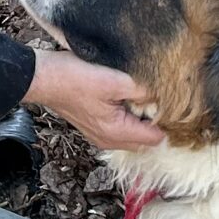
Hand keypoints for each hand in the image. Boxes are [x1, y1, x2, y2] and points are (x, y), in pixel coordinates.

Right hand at [24, 47, 162, 150]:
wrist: (43, 77)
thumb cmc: (75, 78)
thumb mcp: (114, 80)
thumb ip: (143, 90)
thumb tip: (165, 95)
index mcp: (117, 132)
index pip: (157, 138)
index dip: (169, 122)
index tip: (175, 102)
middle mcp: (109, 141)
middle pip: (146, 140)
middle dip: (156, 122)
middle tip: (162, 98)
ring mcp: (100, 135)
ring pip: (133, 134)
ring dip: (142, 119)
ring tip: (146, 96)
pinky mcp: (93, 126)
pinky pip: (120, 128)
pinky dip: (128, 117)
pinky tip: (128, 98)